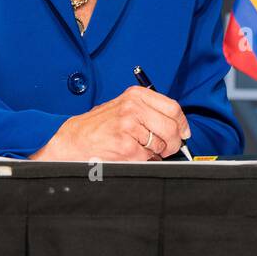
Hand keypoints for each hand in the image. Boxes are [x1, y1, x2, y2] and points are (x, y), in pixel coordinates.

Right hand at [30, 85, 189, 160]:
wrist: (72, 140)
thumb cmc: (98, 125)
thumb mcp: (123, 107)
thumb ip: (148, 110)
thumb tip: (177, 124)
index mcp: (135, 96)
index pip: (173, 108)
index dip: (182, 123)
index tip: (184, 132)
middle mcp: (133, 108)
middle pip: (171, 128)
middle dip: (174, 142)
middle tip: (169, 147)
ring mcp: (130, 127)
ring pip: (161, 144)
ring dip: (157, 152)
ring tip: (141, 149)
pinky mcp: (126, 146)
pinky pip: (148, 157)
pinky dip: (145, 160)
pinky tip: (131, 155)